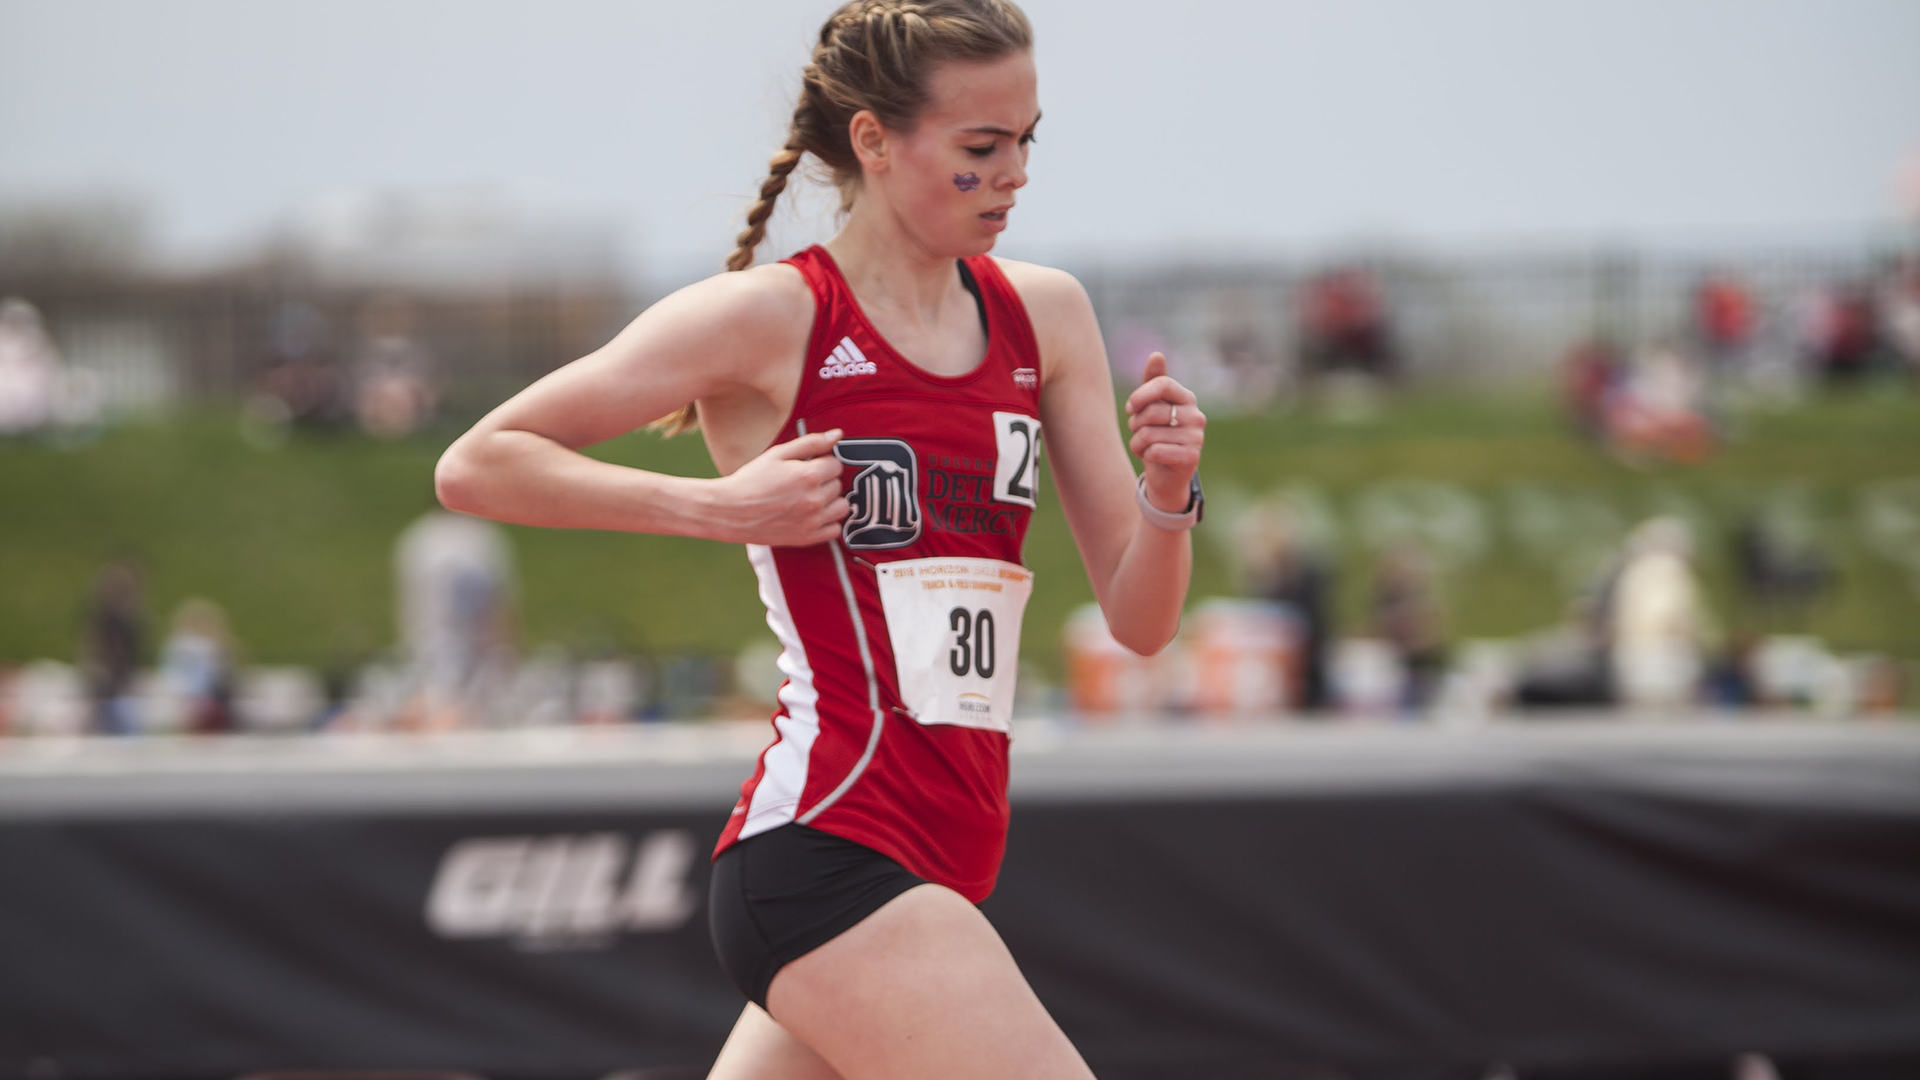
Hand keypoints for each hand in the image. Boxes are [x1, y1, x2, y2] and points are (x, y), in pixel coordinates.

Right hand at [710, 429, 849, 545]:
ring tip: (812, 497)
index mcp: (808, 476)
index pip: (836, 464)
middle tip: (803, 482)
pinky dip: (828, 522)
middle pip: (838, 484)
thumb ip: (811, 442)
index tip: (808, 466)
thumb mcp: (778, 454)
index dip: (823, 462)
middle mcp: (814, 500)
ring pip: (843, 507)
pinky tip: (813, 514)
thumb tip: (838, 434)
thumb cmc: (751, 479)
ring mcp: (812, 521)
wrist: (730, 511)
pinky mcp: (807, 538)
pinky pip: (835, 530)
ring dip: (832, 500)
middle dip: (825, 480)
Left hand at [1124, 353, 1203, 512]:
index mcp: (1187, 398)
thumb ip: (1152, 382)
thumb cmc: (1157, 434)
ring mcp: (1197, 437)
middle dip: (1135, 424)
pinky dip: (1146, 456)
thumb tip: (1156, 354)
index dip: (1140, 395)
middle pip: (1151, 411)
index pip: (1163, 384)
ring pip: (1149, 434)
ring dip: (1138, 442)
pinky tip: (1152, 458)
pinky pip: (1155, 451)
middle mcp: (1196, 415)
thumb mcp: (1153, 407)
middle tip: (1138, 431)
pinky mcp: (1192, 458)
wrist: (1166, 472)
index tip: (1130, 408)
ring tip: (1145, 446)